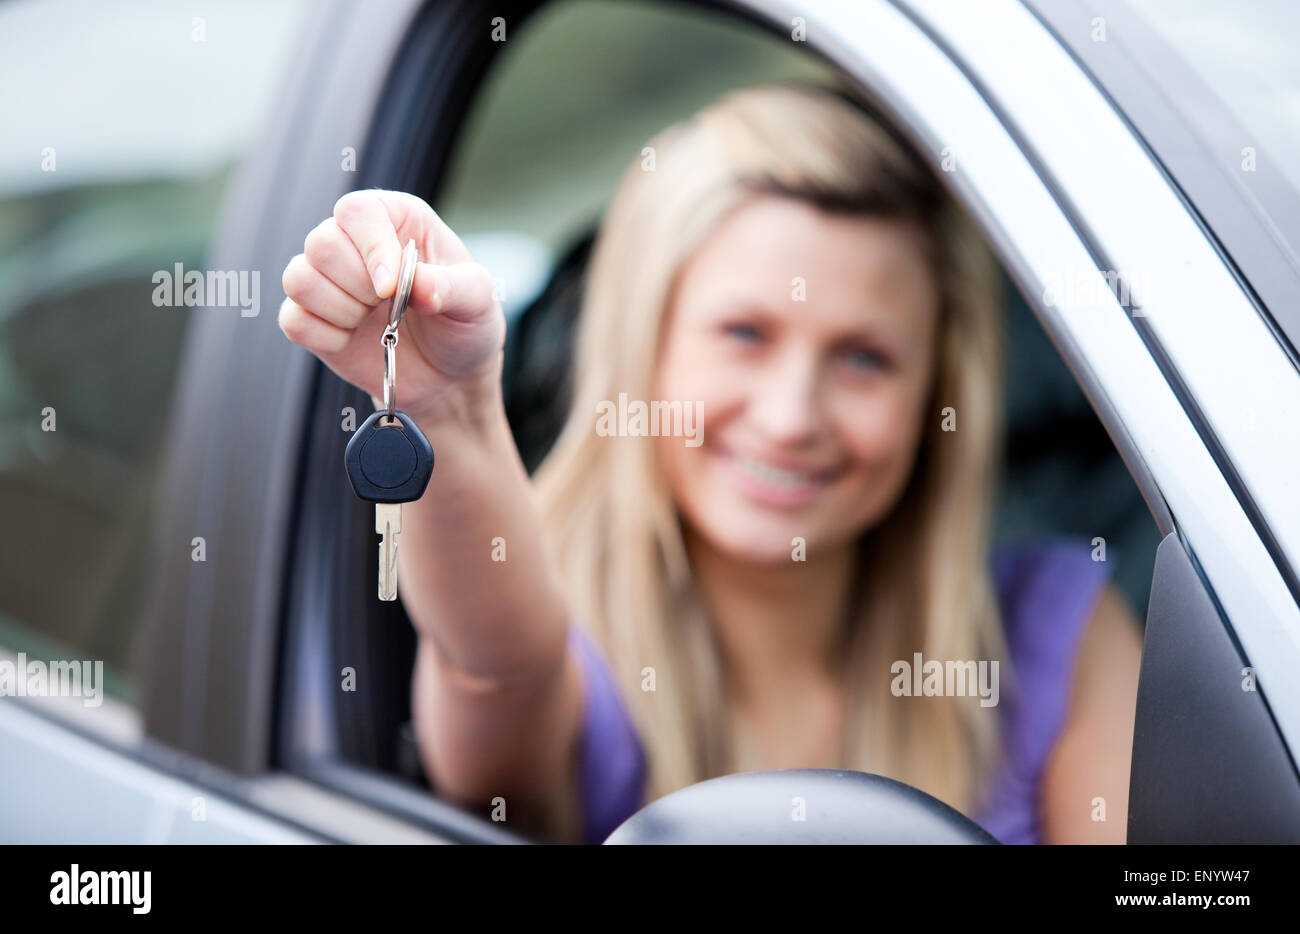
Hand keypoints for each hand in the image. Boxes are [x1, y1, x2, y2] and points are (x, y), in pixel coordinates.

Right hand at [279, 189, 504, 422]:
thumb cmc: (465, 325)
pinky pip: (293, 319)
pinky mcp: (313, 318)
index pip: (358, 212)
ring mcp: (330, 281)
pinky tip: (355, 340)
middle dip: (358, 287)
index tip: (391, 288)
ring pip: (299, 278)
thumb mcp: (478, 301)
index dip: (370, 248)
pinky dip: (325, 336)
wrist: (450, 377)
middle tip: (393, 308)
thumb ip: (451, 287)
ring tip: (376, 323)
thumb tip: (417, 285)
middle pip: (321, 243)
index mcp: (397, 219)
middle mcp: (356, 242)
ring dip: (341, 310)